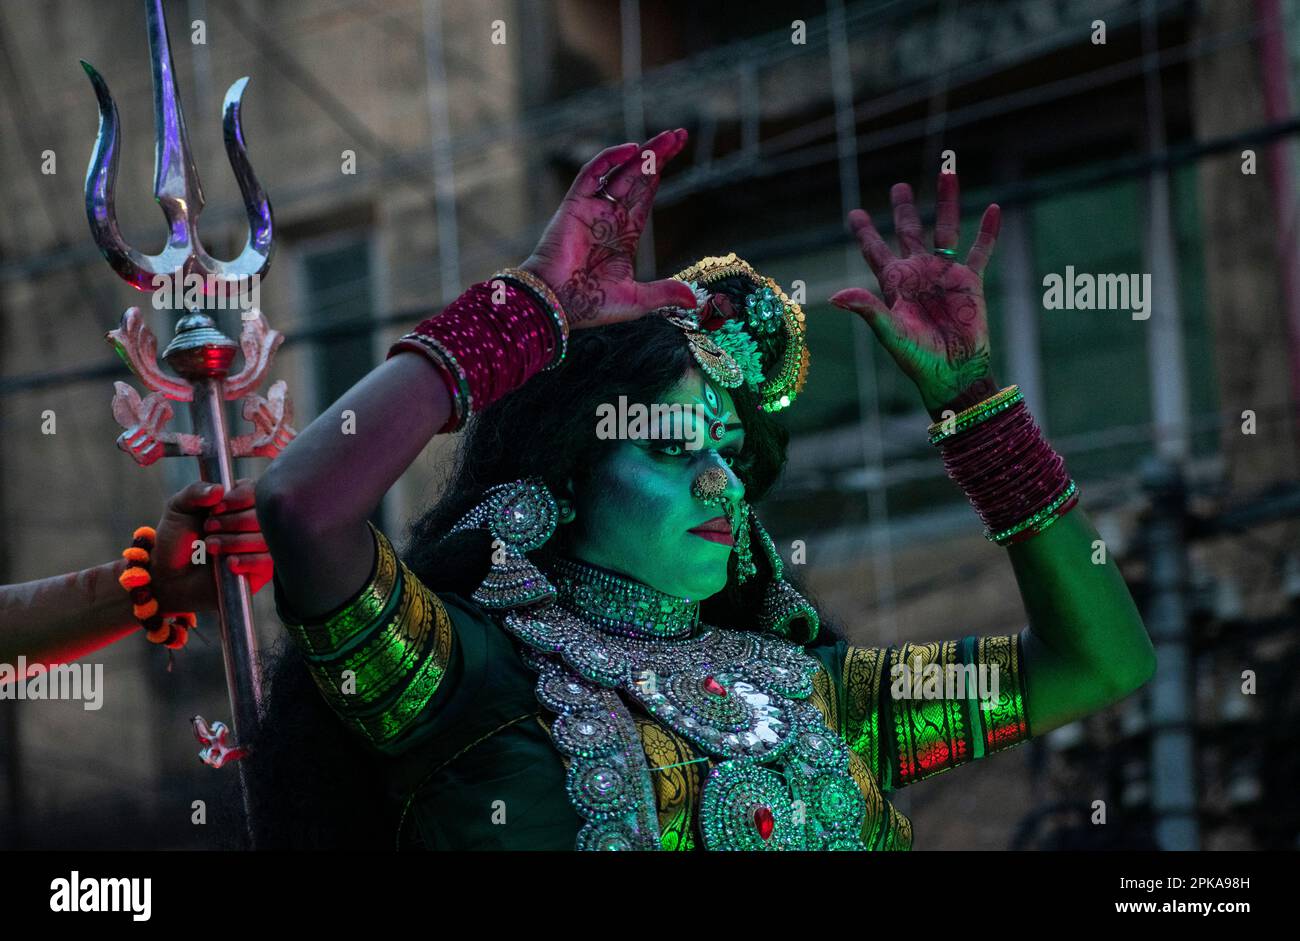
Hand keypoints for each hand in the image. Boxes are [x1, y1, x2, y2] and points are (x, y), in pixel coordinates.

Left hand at [151, 479, 273, 613]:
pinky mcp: (262, 569)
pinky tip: (228, 563)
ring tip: (210, 547)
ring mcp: (260, 545)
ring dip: (234, 542)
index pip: (254, 491)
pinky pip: (266, 561)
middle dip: (232, 522)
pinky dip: (245, 561)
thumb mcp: (178, 508)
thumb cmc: (177, 540)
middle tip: (208, 529)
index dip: (237, 499)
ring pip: (263, 538)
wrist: (171, 576)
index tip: (215, 509)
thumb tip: (219, 489)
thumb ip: (195, 492)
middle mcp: (253, 521)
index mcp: (238, 501)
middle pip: (261, 514)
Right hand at [520, 129, 698, 325]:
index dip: (661, 174)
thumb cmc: (589, 305)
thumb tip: (693, 301)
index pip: (646, 196)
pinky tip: (633, 150)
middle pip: (639, 178)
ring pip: (622, 172)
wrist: (555, 303)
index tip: (679, 152)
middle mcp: (610, 217)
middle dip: (659, 156)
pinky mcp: (576, 205)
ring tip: (668, 138)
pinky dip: (611, 160)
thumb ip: (664, 293)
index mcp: (624, 235)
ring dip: (644, 154)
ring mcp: (593, 209)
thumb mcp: (636, 300)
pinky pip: (593, 174)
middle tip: (680, 134)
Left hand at [830, 172, 1001, 417]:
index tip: (855, 213)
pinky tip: (995, 209)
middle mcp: (919, 274)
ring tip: (948, 173)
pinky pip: (982, 250)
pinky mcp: (971, 281)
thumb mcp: (890, 333)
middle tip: (899, 186)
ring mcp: (945, 275)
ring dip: (948, 202)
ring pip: (946, 229)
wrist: (953, 372)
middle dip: (904, 209)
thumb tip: (836, 296)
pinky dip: (988, 231)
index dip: (865, 233)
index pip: (876, 252)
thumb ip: (867, 310)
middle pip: (909, 231)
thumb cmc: (918, 359)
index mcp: (895, 284)